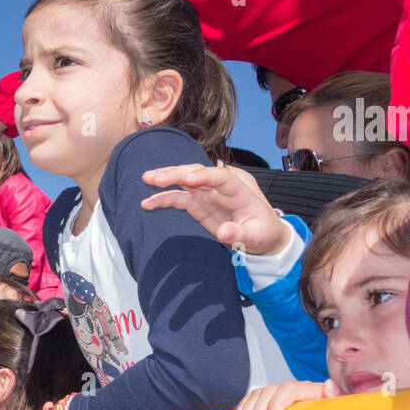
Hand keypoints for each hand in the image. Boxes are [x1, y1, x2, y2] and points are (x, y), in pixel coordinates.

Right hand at [140, 163, 290, 256]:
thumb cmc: (262, 232)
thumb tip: (224, 234)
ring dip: (166, 179)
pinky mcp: (198, 203)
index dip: (204, 176)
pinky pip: (179, 197)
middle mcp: (222, 186)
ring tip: (147, 180)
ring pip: (185, 180)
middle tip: (156, 178)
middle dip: (177, 173)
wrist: (262, 234)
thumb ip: (240, 235)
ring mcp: (208, 193)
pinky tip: (148, 202)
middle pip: (198, 173)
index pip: (221, 177)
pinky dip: (164, 199)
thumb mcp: (256, 237)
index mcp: (240, 190)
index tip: (186, 179)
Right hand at [236, 379, 339, 409]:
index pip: (291, 389)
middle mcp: (297, 392)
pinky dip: (244, 409)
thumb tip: (330, 386)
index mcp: (315, 393)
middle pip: (270, 392)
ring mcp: (282, 398)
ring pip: (259, 396)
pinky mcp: (271, 406)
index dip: (277, 403)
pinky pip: (252, 400)